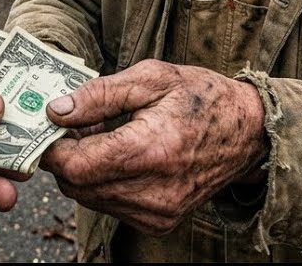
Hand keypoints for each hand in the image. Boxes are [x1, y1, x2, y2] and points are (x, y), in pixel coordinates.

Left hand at [38, 59, 267, 233]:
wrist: (248, 132)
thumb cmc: (201, 97)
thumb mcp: (152, 78)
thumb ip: (99, 94)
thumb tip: (56, 111)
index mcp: (152, 151)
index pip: (76, 166)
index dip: (53, 146)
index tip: (52, 123)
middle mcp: (155, 191)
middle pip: (77, 186)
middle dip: (67, 155)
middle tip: (79, 124)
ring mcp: (158, 213)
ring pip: (89, 198)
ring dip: (85, 170)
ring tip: (105, 137)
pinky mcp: (160, 223)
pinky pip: (110, 206)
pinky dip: (104, 183)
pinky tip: (121, 158)